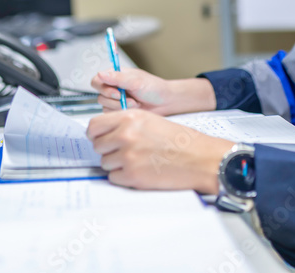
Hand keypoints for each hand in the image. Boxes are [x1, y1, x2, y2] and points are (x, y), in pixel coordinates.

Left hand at [86, 110, 233, 192]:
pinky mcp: (132, 176)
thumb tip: (105, 133)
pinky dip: (123, 177)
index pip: (94, 126)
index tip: (99, 138)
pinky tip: (140, 171)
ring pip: (105, 163)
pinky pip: (114, 178)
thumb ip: (126, 123)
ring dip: (117, 164)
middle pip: (97, 146)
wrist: (200, 159)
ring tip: (137, 161)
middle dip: (108, 150)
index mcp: (129, 118)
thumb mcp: (151, 120)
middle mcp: (125, 135)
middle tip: (124, 151)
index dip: (96, 134)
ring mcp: (127, 156)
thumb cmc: (181, 141)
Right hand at [90, 69, 215, 115]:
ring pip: (105, 107)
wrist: (165, 102)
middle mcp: (113, 87)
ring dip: (121, 107)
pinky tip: (134, 109)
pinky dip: (122, 113)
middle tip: (130, 99)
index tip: (117, 92)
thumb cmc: (154, 88)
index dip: (103, 88)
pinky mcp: (119, 111)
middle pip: (100, 96)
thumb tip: (100, 73)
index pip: (97, 80)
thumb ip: (117, 78)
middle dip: (116, 100)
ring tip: (135, 103)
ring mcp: (115, 100)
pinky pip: (111, 115)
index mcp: (115, 76)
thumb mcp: (136, 81)